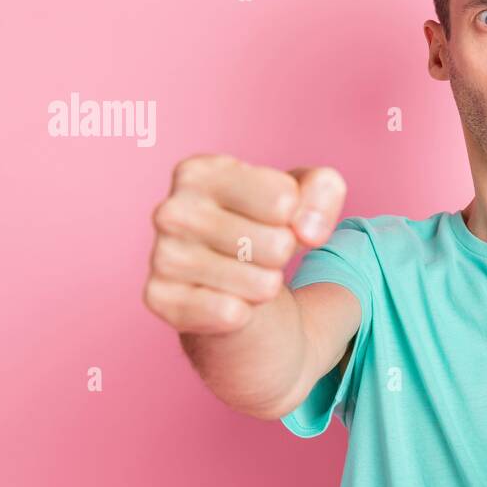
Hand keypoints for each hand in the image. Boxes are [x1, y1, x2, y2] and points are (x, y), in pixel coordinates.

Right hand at [143, 154, 345, 334]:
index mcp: (200, 172)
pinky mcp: (162, 301)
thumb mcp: (304, 194)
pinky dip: (244, 314)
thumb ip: (324, 189)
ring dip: (268, 286)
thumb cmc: (265, 225)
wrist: (231, 282)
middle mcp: (172, 211)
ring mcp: (162, 257)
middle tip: (260, 252)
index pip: (285, 201)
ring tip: (247, 274)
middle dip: (284, 254)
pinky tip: (231, 303)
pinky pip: (231, 314)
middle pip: (278, 245)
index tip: (277, 216)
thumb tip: (308, 230)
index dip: (296, 215)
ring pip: (262, 284)